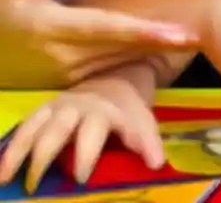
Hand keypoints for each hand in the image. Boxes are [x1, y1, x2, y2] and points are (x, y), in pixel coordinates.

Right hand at [0, 0, 197, 87]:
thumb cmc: (6, 11)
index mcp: (55, 27)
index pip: (106, 28)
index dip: (142, 30)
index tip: (176, 31)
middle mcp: (68, 56)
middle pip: (125, 48)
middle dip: (164, 43)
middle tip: (203, 34)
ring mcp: (73, 74)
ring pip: (124, 62)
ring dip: (159, 54)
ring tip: (196, 40)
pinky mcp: (77, 84)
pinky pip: (115, 71)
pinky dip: (142, 61)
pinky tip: (171, 51)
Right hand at [0, 66, 163, 192]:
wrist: (115, 81)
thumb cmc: (127, 112)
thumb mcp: (143, 124)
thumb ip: (148, 143)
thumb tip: (156, 164)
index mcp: (103, 112)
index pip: (93, 133)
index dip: (87, 155)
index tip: (81, 178)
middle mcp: (76, 108)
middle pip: (56, 132)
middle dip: (45, 158)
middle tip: (35, 187)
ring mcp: (56, 108)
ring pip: (32, 128)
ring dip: (18, 154)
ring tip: (6, 179)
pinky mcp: (42, 111)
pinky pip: (23, 127)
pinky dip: (11, 147)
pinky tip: (2, 169)